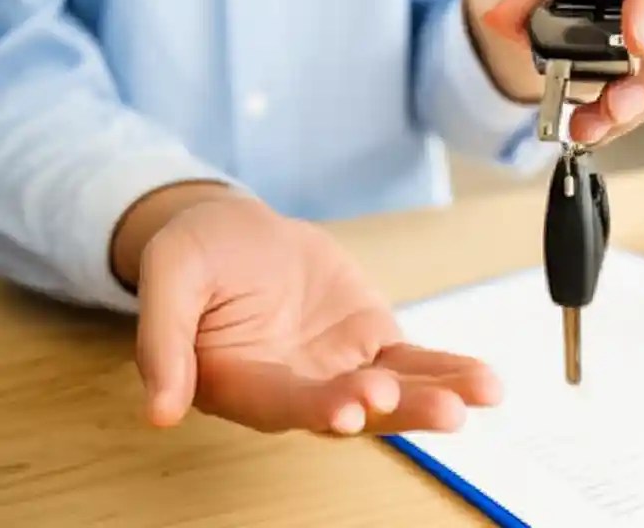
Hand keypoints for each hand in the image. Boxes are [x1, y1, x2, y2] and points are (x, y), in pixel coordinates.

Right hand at [115, 184, 498, 434]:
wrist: (235, 231)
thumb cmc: (196, 253)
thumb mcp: (170, 274)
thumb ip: (162, 340)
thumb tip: (158, 409)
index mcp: (239, 381)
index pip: (280, 403)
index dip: (314, 407)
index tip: (350, 407)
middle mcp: (293, 389)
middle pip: (349, 410)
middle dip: (399, 412)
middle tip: (445, 411)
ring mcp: (337, 368)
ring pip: (392, 393)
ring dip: (438, 397)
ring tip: (483, 394)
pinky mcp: (371, 342)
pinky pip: (414, 362)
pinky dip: (448, 370)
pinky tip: (485, 381)